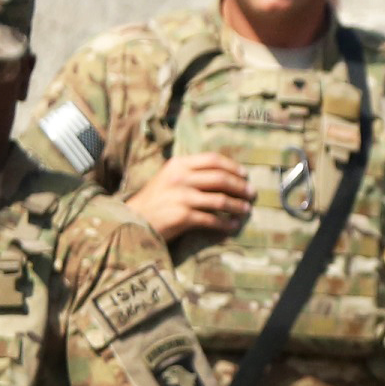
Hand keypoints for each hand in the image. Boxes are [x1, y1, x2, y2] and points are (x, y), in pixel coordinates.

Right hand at [127, 152, 252, 243]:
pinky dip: (225, 223)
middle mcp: (180, 178)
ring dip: (237, 206)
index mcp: (178, 164)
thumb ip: (190, 172)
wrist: (132, 221)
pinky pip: (212, 219)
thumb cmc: (154, 200)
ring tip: (246, 210)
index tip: (245, 175)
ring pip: (220, 200)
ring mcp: (181, 197)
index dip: (233, 167)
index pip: (213, 160)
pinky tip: (232, 226)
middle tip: (252, 193)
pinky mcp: (182, 217)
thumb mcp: (168, 178)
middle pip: (221, 178)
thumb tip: (223, 175)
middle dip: (240, 187)